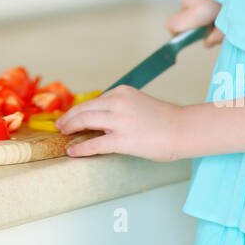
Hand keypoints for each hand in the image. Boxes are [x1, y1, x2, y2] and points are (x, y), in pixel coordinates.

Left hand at [56, 85, 189, 161]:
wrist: (183, 129)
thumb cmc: (165, 120)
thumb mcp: (138, 103)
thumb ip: (120, 108)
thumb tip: (101, 121)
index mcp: (121, 92)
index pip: (94, 100)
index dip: (79, 109)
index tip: (71, 115)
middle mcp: (117, 102)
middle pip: (84, 108)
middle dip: (69, 117)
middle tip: (61, 125)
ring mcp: (119, 121)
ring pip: (85, 121)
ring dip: (70, 128)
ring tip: (63, 134)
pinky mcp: (122, 140)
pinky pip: (94, 144)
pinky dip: (80, 148)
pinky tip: (72, 151)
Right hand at [166, 0, 224, 49]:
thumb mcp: (233, 19)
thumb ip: (218, 35)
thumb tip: (207, 42)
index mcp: (198, 9)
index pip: (174, 25)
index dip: (180, 34)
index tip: (194, 36)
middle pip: (184, 17)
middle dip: (198, 22)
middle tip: (218, 20)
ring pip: (191, 5)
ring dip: (202, 9)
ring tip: (223, 5)